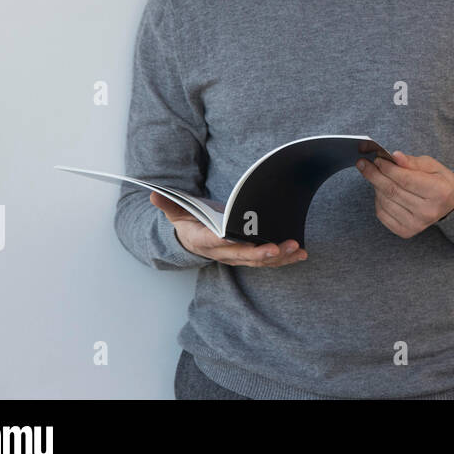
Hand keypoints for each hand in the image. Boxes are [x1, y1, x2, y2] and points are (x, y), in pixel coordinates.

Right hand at [149, 192, 307, 266]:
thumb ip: (169, 203)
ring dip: (279, 256)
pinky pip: (269, 260)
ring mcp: (238, 255)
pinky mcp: (250, 255)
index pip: (214, 242)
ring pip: (259, 260)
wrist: (195, 238)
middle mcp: (223, 252)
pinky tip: (301, 253)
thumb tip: (153, 193)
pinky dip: (285, 258)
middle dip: (260, 253)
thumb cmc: (189, 221)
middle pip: (242, 255)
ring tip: (295, 249)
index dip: (225, 242)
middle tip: (276, 248)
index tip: (236, 240)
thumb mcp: (177, 211)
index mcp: (203, 240)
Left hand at [356, 151, 453, 238]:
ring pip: (385, 202)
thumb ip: (411, 162)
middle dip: (375, 175)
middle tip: (363, 164)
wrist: (448, 203)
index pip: (406, 179)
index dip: (388, 168)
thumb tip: (394, 156)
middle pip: (393, 191)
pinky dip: (377, 200)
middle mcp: (429, 212)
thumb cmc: (438, 181)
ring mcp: (417, 225)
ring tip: (376, 175)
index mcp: (439, 192)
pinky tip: (381, 191)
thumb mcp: (430, 165)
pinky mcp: (406, 232)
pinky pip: (382, 214)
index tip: (377, 159)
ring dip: (376, 186)